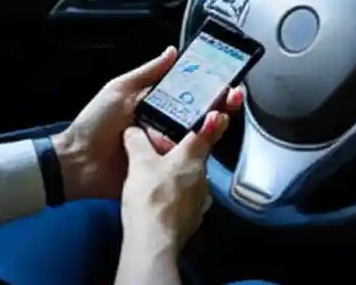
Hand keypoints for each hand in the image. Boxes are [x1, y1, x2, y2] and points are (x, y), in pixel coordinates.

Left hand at [51, 46, 243, 200]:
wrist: (79, 163)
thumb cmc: (95, 123)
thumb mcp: (120, 90)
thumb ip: (147, 73)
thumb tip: (172, 52)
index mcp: (153, 106)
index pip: (186, 95)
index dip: (206, 89)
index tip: (225, 81)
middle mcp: (162, 127)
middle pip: (196, 117)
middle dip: (216, 107)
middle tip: (233, 98)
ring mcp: (163, 150)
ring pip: (194, 139)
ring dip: (211, 128)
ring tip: (225, 116)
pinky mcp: (162, 171)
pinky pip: (184, 162)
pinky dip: (197, 154)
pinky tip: (210, 143)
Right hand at [120, 111, 230, 255]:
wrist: (154, 240)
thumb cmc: (150, 196)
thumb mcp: (138, 162)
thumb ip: (137, 142)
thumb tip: (134, 132)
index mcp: (192, 157)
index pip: (207, 133)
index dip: (213, 123)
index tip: (221, 115)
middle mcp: (201, 177)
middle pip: (195, 158)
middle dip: (183, 153)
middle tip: (164, 150)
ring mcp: (199, 201)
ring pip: (191, 180)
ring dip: (178, 177)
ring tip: (157, 178)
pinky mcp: (192, 220)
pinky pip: (185, 201)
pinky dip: (175, 198)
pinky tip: (160, 201)